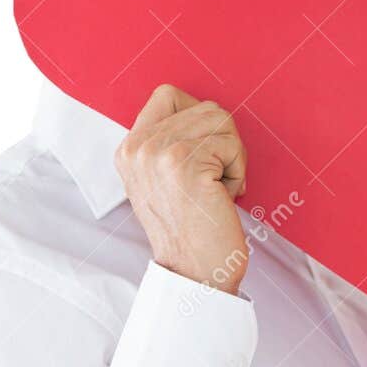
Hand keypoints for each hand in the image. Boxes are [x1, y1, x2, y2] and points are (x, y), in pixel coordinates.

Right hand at [115, 85, 248, 292]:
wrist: (195, 272)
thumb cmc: (192, 229)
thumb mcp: (161, 180)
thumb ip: (167, 143)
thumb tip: (204, 111)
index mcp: (128, 149)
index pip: (168, 94)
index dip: (198, 116)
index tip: (205, 153)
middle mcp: (138, 146)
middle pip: (204, 106)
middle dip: (222, 141)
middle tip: (215, 180)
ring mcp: (157, 152)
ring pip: (221, 121)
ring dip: (232, 157)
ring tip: (217, 189)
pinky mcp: (183, 162)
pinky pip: (231, 145)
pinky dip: (237, 172)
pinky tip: (222, 197)